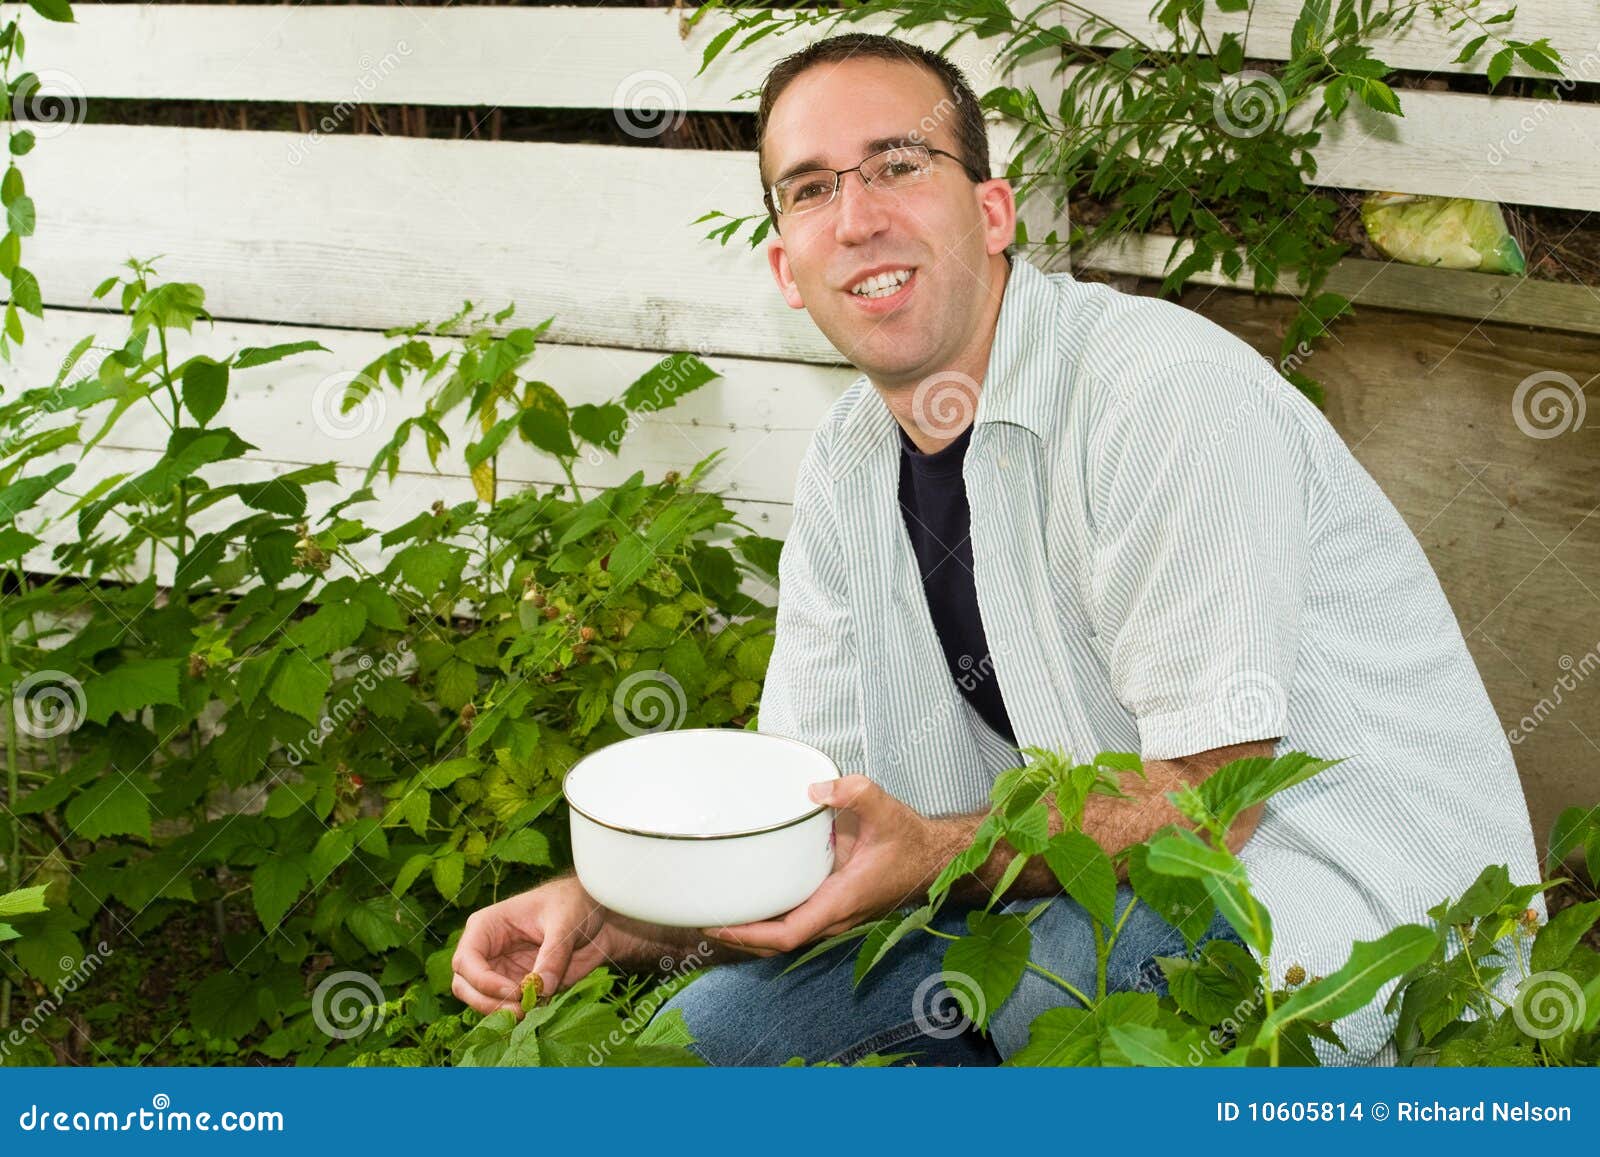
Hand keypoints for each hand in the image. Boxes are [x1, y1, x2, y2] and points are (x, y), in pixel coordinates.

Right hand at [450, 876, 673, 1016]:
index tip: (513, 992)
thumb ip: (554, 954)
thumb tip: (541, 988)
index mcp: (487, 926)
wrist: (599, 918)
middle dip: (486, 1003)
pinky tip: (540, 1011)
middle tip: (520, 1011)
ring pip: (483, 1002)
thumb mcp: (565, 921)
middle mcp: (488, 952)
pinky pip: (508, 1009)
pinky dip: (519, 1016)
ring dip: (502, 1014)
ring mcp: (502, 972)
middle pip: (465, 986)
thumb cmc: (575, 904)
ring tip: (532, 1012)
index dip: (482, 981)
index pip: (466, 960)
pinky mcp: (519, 988)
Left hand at [704, 774, 949, 956]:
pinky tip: (747, 902)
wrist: (933, 859)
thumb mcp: (885, 808)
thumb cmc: (909, 840)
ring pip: (783, 936)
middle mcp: (833, 916)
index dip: (750, 935)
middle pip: (776, 944)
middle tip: (700, 918)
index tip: (719, 924)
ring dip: (750, 933)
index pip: (788, 934)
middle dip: (739, 937)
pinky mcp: (831, 906)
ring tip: (714, 913)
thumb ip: (854, 793)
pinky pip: (793, 921)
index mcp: (840, 900)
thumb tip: (815, 790)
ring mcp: (832, 915)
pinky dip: (767, 920)